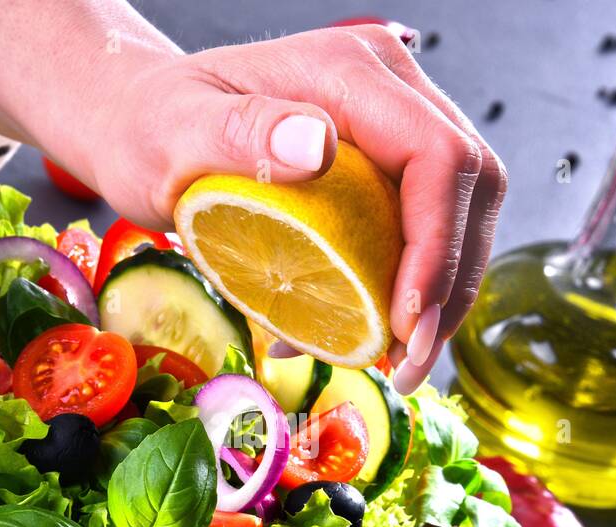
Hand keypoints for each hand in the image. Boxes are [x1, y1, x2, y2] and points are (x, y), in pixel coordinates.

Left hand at [88, 25, 506, 392]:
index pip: (437, 155)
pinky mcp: (386, 169)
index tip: (404, 322)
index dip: (438, 245)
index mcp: (350, 72)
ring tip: (390, 362)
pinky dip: (408, 293)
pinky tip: (362, 335)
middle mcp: (389, 90)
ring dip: (441, 298)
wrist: (143, 124)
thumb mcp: (175, 132)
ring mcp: (393, 128)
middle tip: (406, 364)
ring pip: (463, 215)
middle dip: (451, 286)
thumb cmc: (151, 127)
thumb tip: (316, 148)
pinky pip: (426, 231)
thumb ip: (238, 133)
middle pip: (472, 188)